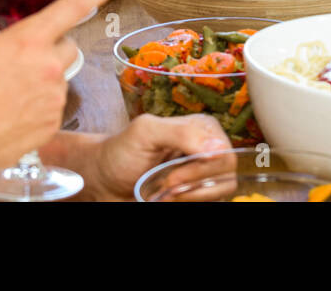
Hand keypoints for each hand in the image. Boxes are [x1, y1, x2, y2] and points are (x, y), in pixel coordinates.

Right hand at [0, 0, 111, 185]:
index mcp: (27, 42)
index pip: (72, 8)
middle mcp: (48, 68)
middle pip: (68, 45)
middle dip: (51, 46)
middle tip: (23, 55)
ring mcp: (53, 99)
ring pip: (61, 76)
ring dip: (45, 75)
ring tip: (11, 86)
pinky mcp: (51, 124)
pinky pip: (55, 104)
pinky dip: (41, 103)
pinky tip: (12, 109)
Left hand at [75, 114, 231, 200]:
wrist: (104, 181)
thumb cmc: (122, 152)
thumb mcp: (147, 132)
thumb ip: (182, 133)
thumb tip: (217, 148)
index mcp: (202, 128)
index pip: (224, 150)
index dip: (203, 167)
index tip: (174, 176)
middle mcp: (208, 150)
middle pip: (226, 172)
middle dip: (194, 183)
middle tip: (166, 185)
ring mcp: (204, 173)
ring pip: (221, 190)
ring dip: (191, 196)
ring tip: (165, 192)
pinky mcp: (197, 192)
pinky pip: (211, 201)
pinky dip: (189, 201)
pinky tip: (168, 198)